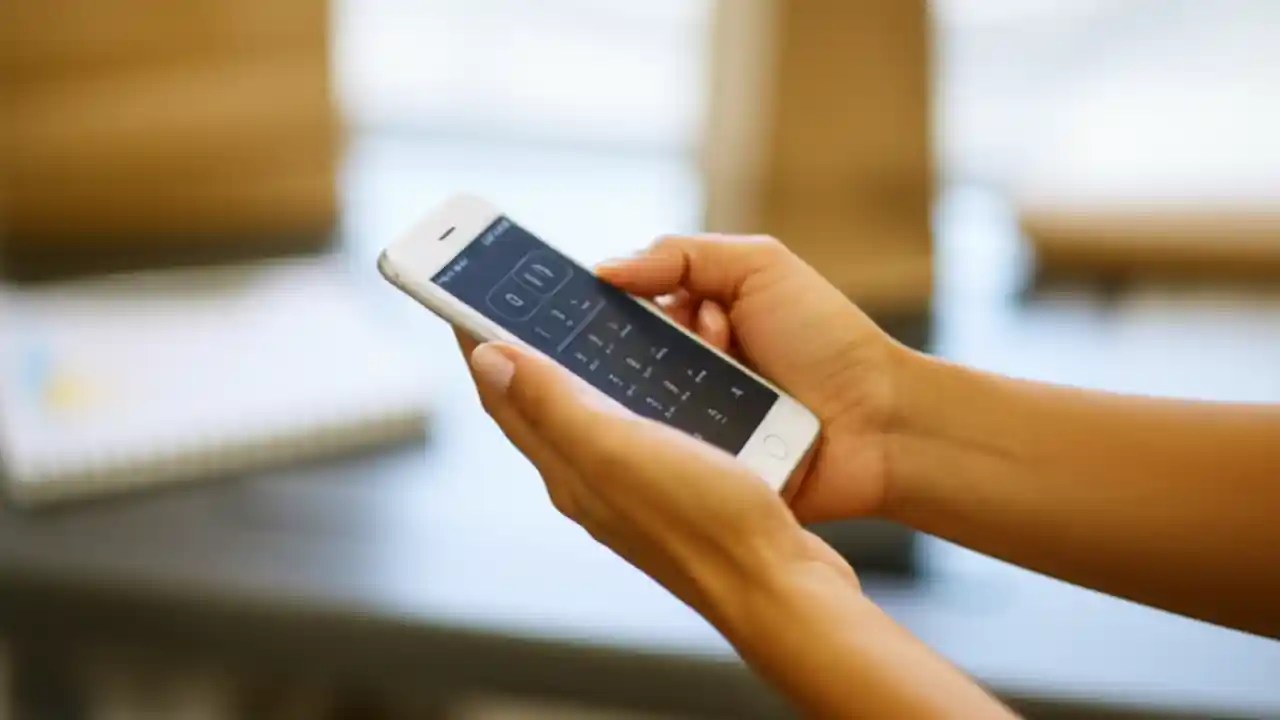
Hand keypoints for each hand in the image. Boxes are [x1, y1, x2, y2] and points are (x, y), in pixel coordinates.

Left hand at [457, 334, 855, 625]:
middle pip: (542, 404)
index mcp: (569, 469)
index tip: (463, 294)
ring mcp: (635, 489)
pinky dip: (635, 392)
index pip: (505, 397)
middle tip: (525, 298)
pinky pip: (640, 427)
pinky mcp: (677, 491)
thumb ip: (553, 404)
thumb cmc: (706, 521)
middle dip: (527, 350)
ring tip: (587, 325)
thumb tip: (489, 358)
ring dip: (584, 368)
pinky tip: (659, 379)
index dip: (481, 342)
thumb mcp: (617, 449)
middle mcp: (593, 481)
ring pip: (593, 415)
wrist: (779, 587)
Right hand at [596, 234, 901, 522]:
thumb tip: (604, 268)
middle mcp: (683, 371)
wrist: (880, 423)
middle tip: (709, 339)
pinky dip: (674, 436)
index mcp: (693, 321)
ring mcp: (689, 422)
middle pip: (624, 358)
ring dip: (669, 384)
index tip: (616, 301)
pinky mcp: (699, 469)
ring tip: (719, 374)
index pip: (626, 310)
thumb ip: (682, 255)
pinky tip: (696, 425)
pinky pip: (661, 453)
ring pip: (636, 405)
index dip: (618, 304)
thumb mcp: (759, 267)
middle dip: (654, 341)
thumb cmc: (828, 340)